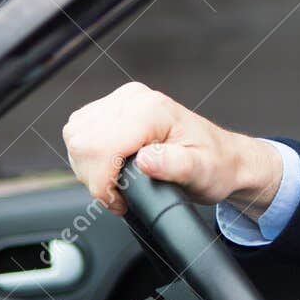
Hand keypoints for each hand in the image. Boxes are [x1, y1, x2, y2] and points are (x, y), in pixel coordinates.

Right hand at [61, 82, 281, 216]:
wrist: (223, 157)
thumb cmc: (216, 164)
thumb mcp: (202, 171)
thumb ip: (176, 165)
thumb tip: (147, 160)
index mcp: (152, 110)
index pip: (101, 147)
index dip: (103, 182)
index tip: (120, 200)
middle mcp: (132, 99)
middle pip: (82, 142)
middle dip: (95, 177)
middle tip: (121, 194)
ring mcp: (120, 101)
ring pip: (75, 137)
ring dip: (90, 168)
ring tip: (119, 182)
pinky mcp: (110, 109)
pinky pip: (79, 133)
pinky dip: (89, 158)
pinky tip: (113, 168)